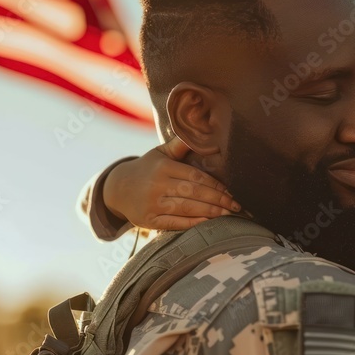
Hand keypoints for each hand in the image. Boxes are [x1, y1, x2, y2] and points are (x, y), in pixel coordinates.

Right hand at [103, 137, 240, 230]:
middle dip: (218, 200)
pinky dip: (193, 223)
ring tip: (229, 214)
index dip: (215, 184)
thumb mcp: (160, 153)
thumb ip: (180, 145)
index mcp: (163, 167)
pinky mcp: (149, 220)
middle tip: (237, 205)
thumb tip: (203, 130)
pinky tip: (208, 223)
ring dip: (210, 212)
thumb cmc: (147, 169)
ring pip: (187, 208)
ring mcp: (152, 204)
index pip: (195, 176)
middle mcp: (157, 185)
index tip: (231, 191)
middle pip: (194, 193)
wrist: (117, 189)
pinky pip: (175, 223)